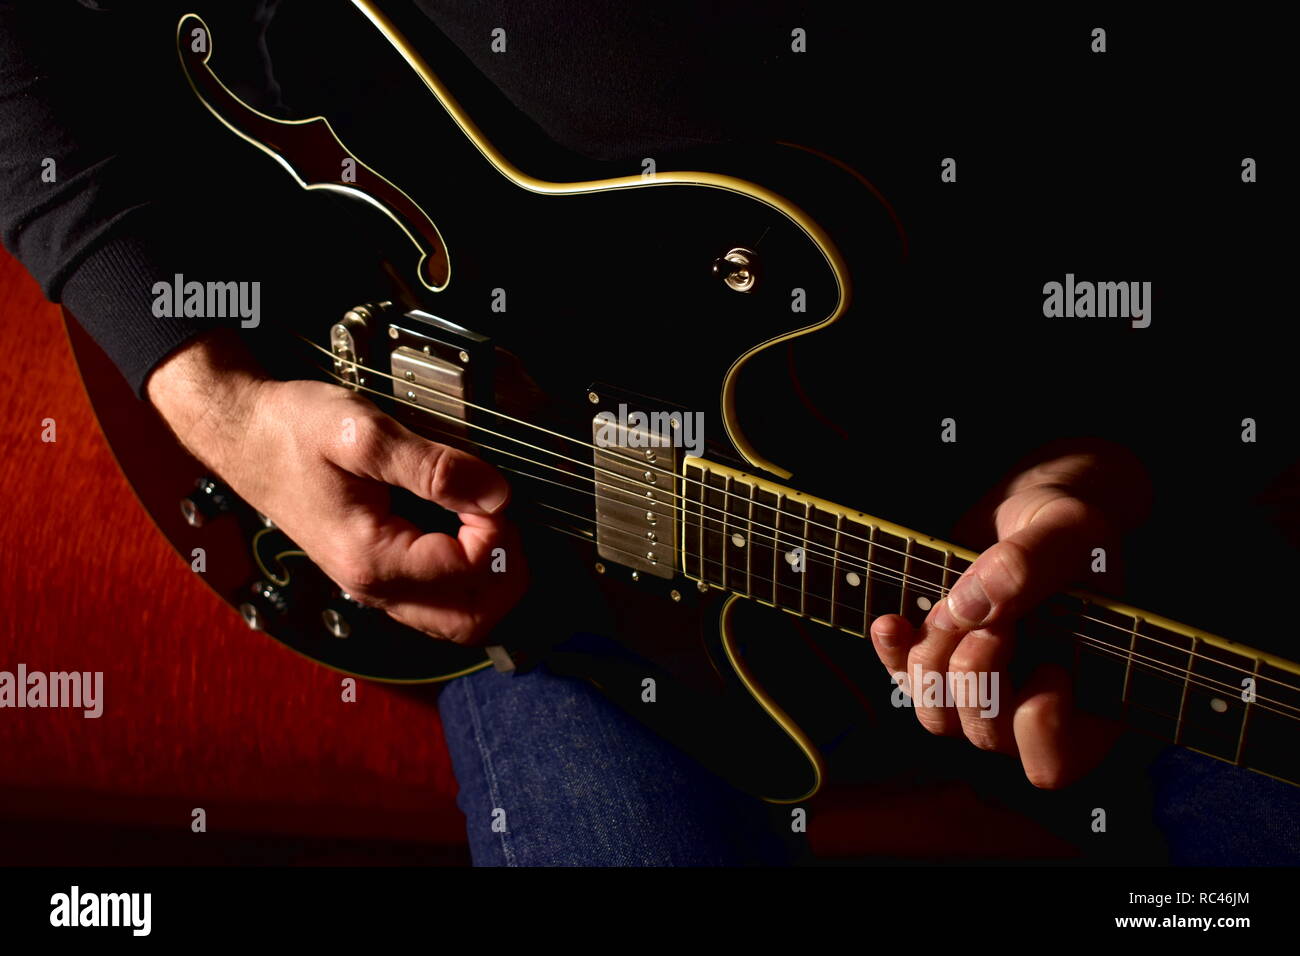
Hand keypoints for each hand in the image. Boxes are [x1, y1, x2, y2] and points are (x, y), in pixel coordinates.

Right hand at [147, 332, 526, 643]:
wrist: (243, 431)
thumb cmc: (291, 429)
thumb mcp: (363, 434)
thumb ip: (433, 467)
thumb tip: (495, 494)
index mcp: (373, 559)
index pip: (467, 572)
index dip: (496, 532)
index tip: (491, 492)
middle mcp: (374, 587)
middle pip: (471, 620)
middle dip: (504, 571)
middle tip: (504, 518)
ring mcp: (376, 586)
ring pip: (457, 619)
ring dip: (491, 581)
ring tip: (491, 525)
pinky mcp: (378, 573)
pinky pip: (438, 601)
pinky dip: (468, 578)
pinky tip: (471, 531)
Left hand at [869, 442, 1150, 787]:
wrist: (1028, 519)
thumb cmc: (1069, 533)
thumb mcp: (1067, 532)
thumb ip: (1029, 564)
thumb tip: (966, 608)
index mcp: (1092, 703)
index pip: (1052, 764)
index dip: (1039, 720)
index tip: (1049, 664)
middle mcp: (1034, 715)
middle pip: (986, 735)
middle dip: (979, 670)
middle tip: (997, 620)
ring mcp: (981, 697)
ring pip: (937, 717)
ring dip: (934, 660)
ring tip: (955, 609)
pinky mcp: (938, 669)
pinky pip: (900, 680)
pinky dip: (892, 651)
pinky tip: (891, 621)